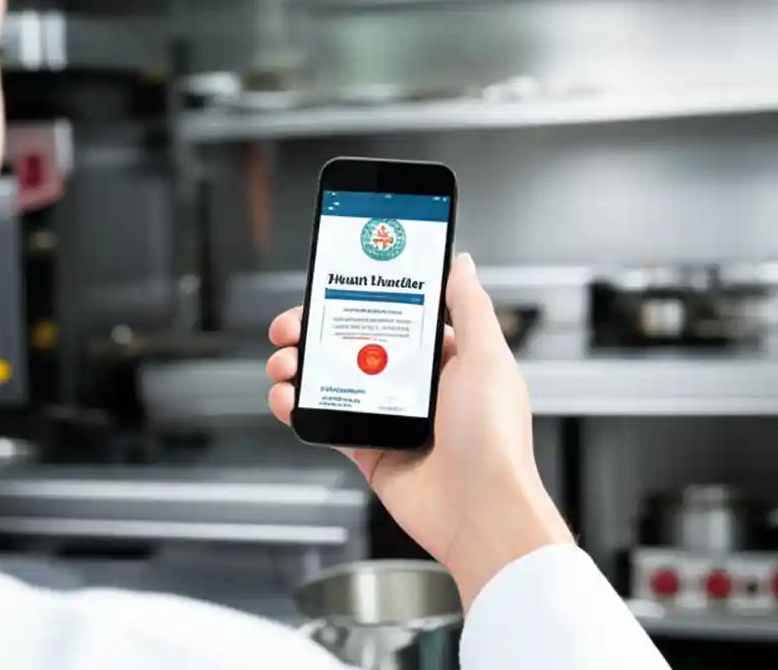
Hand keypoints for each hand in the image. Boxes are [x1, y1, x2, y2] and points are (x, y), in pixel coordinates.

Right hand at [266, 253, 573, 608]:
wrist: (480, 512)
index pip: (394, 318)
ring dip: (300, 369)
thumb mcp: (486, 357)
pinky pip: (326, 423)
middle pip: (352, 347)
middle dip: (314, 334)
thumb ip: (469, 307)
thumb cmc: (494, 439)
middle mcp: (416, 388)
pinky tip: (286, 399)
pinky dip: (299, 409)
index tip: (329, 289)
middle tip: (289, 329)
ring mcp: (390, 419)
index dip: (357, 302)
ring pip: (332, 382)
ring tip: (282, 365)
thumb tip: (462, 263)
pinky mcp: (369, 451)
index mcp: (447, 361)